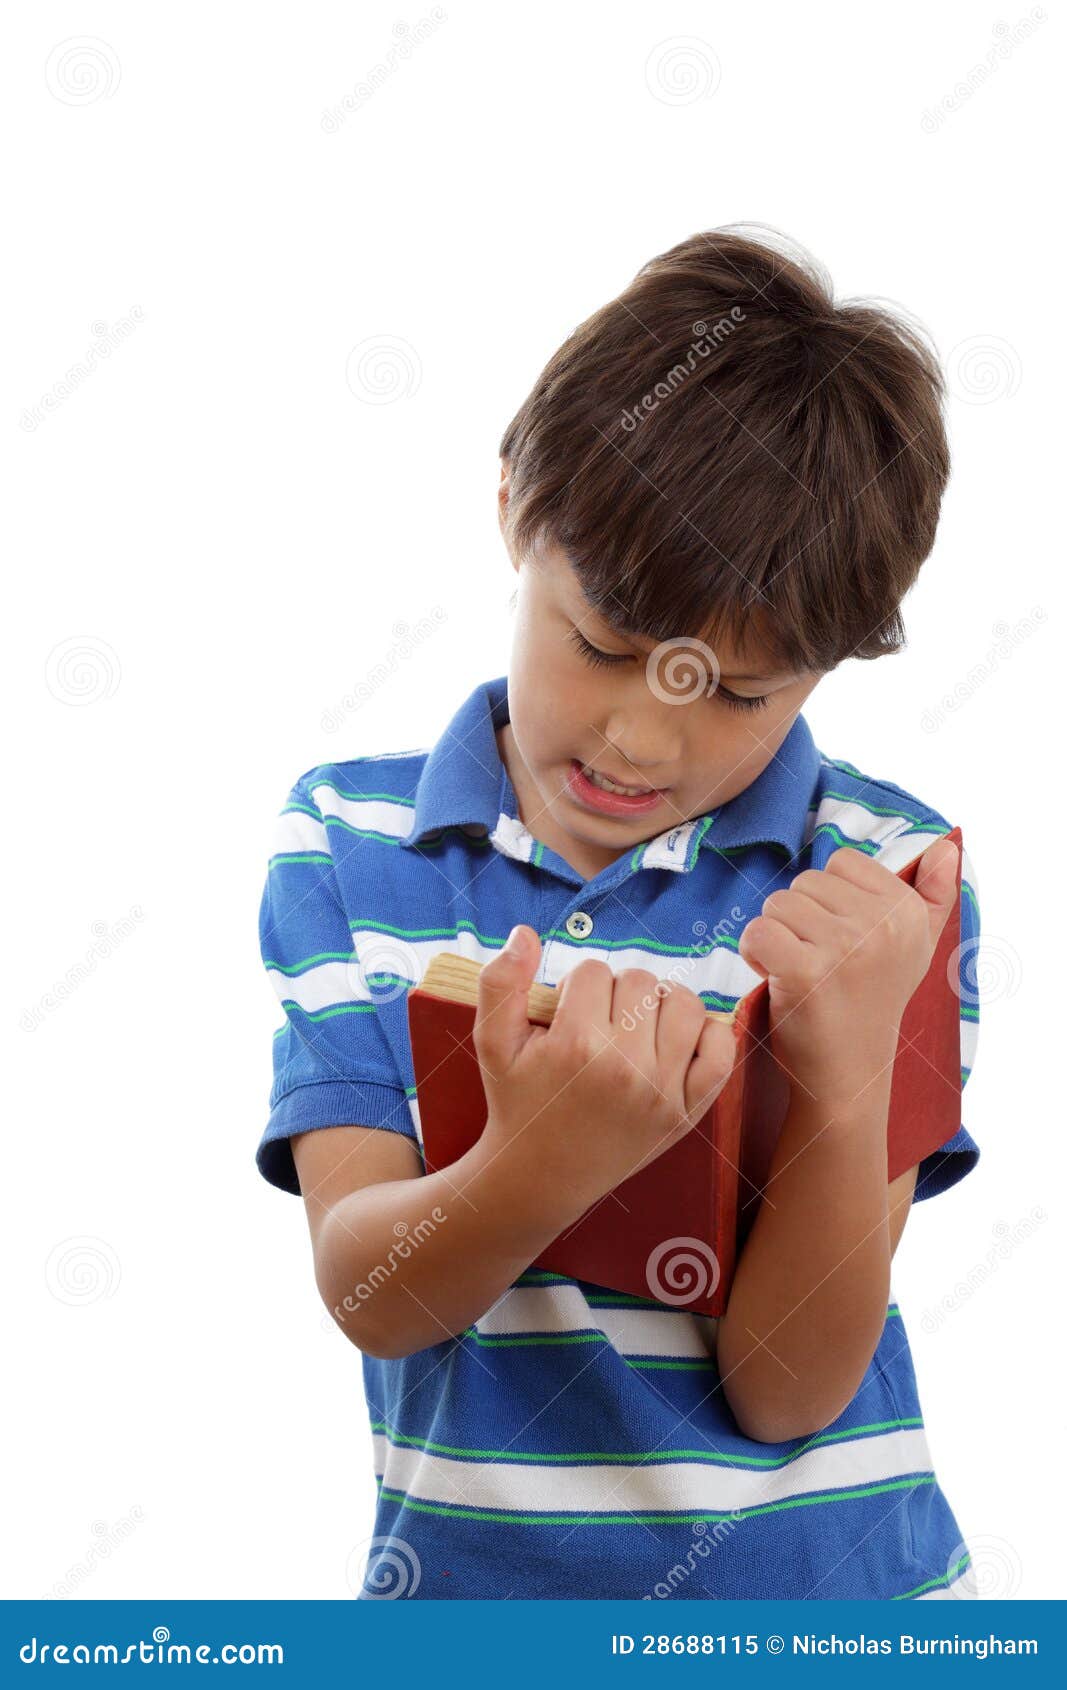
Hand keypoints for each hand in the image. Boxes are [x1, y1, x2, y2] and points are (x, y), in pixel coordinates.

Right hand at [472, 925, 737, 1210]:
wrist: (541, 1176)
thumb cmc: (517, 1102)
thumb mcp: (491, 1043)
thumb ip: (500, 982)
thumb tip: (524, 932)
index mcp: (576, 1046)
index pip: (593, 972)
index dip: (577, 987)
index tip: (566, 1015)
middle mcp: (625, 1067)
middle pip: (638, 981)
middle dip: (616, 992)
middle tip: (598, 1022)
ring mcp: (662, 1091)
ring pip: (683, 1003)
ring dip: (661, 1003)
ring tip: (636, 1024)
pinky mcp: (687, 1112)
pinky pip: (720, 1049)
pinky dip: (705, 1034)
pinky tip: (674, 1041)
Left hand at [737, 838, 959, 1109]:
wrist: (849, 1076)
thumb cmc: (871, 1005)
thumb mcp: (914, 950)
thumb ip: (932, 896)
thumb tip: (946, 847)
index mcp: (909, 912)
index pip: (841, 863)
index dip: (828, 901)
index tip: (842, 942)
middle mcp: (884, 926)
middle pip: (805, 882)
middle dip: (799, 920)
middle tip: (818, 964)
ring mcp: (846, 949)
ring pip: (777, 904)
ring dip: (776, 938)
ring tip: (800, 973)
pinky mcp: (806, 973)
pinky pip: (757, 932)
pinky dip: (754, 955)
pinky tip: (776, 979)